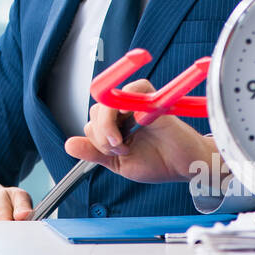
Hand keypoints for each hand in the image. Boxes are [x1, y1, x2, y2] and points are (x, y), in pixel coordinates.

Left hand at [64, 78, 212, 184]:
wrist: (185, 167)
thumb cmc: (158, 162)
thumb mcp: (118, 164)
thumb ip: (94, 153)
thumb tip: (69, 144)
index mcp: (115, 125)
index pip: (92, 122)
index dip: (96, 138)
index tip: (113, 153)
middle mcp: (124, 112)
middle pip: (96, 110)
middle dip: (101, 134)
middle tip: (119, 149)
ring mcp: (137, 104)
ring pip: (108, 101)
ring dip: (109, 125)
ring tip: (125, 144)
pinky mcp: (153, 100)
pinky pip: (134, 88)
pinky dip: (127, 104)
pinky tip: (133, 123)